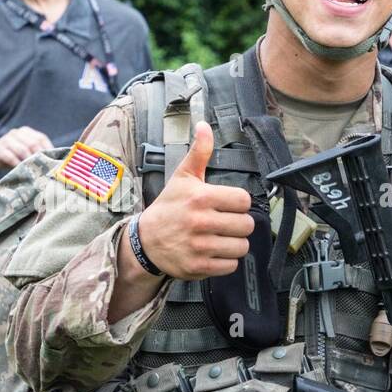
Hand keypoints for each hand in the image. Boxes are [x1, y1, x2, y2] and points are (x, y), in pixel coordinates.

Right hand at [0, 126, 51, 169]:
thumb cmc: (9, 156)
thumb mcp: (23, 154)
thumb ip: (35, 155)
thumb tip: (53, 164)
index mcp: (25, 132)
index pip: (41, 138)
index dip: (49, 150)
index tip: (54, 163)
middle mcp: (16, 133)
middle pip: (33, 143)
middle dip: (40, 157)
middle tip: (45, 170)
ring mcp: (6, 140)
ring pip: (22, 149)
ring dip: (29, 162)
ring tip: (35, 172)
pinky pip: (9, 156)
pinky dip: (16, 164)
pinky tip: (20, 171)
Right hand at [131, 121, 253, 280]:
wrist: (145, 241)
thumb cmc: (168, 208)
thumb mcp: (182, 177)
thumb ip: (199, 152)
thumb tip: (204, 125)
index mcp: (201, 197)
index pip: (243, 201)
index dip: (238, 203)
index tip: (228, 205)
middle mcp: (201, 222)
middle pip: (247, 225)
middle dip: (239, 224)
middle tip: (225, 222)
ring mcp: (200, 246)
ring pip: (241, 247)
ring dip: (234, 243)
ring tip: (221, 237)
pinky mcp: (199, 266)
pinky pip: (231, 265)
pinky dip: (226, 261)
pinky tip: (214, 251)